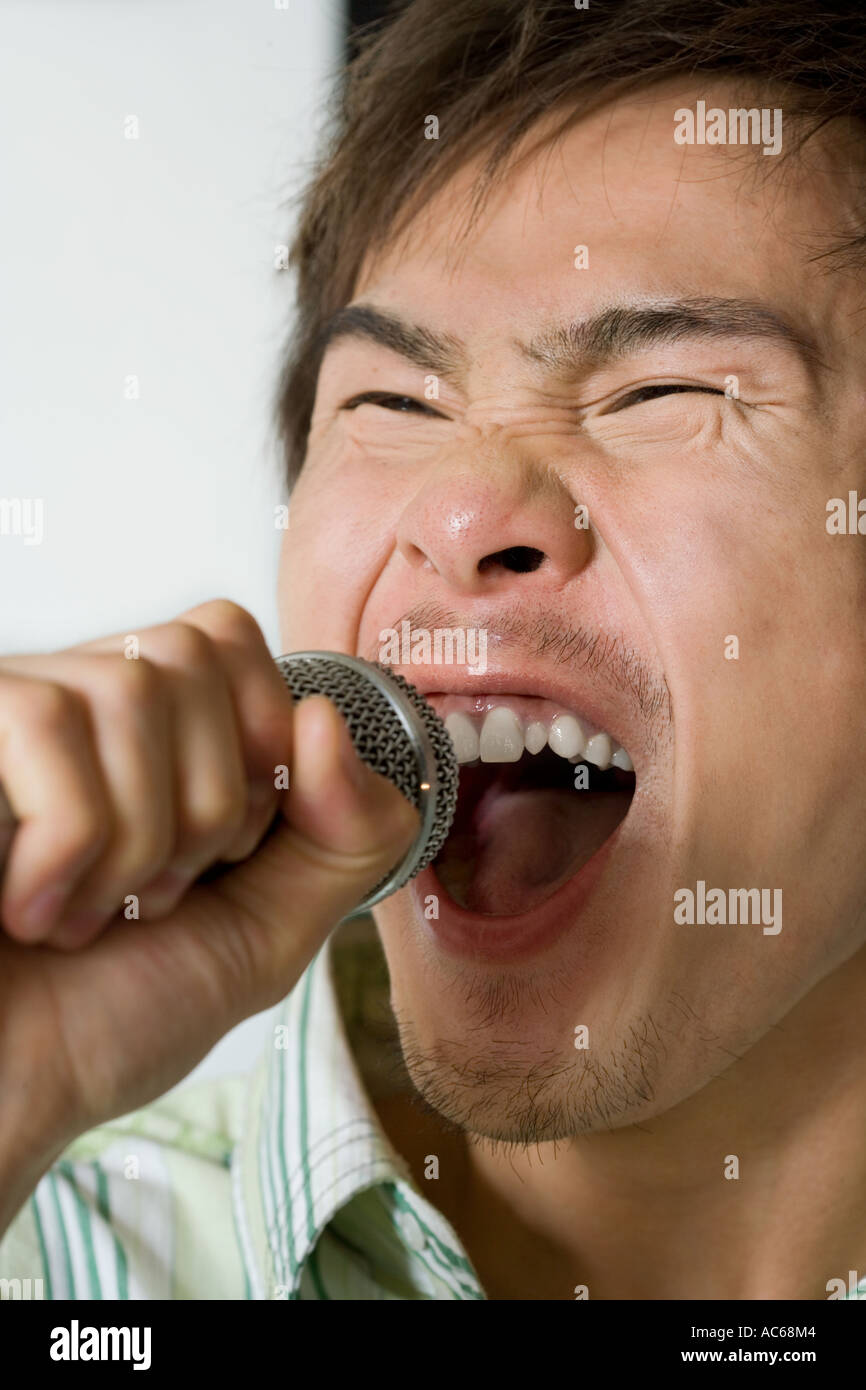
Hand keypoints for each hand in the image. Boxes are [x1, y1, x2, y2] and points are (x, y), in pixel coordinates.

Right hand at [0, 599, 417, 1179]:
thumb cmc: (101, 1026)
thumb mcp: (263, 936)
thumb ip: (342, 839)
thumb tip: (327, 717)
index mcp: (141, 738)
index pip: (224, 634)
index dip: (259, 737)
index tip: (227, 851)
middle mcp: (70, 705)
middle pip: (191, 651)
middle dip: (208, 804)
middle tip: (151, 896)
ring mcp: (5, 717)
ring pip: (131, 685)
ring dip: (136, 838)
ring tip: (87, 915)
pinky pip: (45, 721)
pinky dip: (68, 842)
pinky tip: (28, 907)